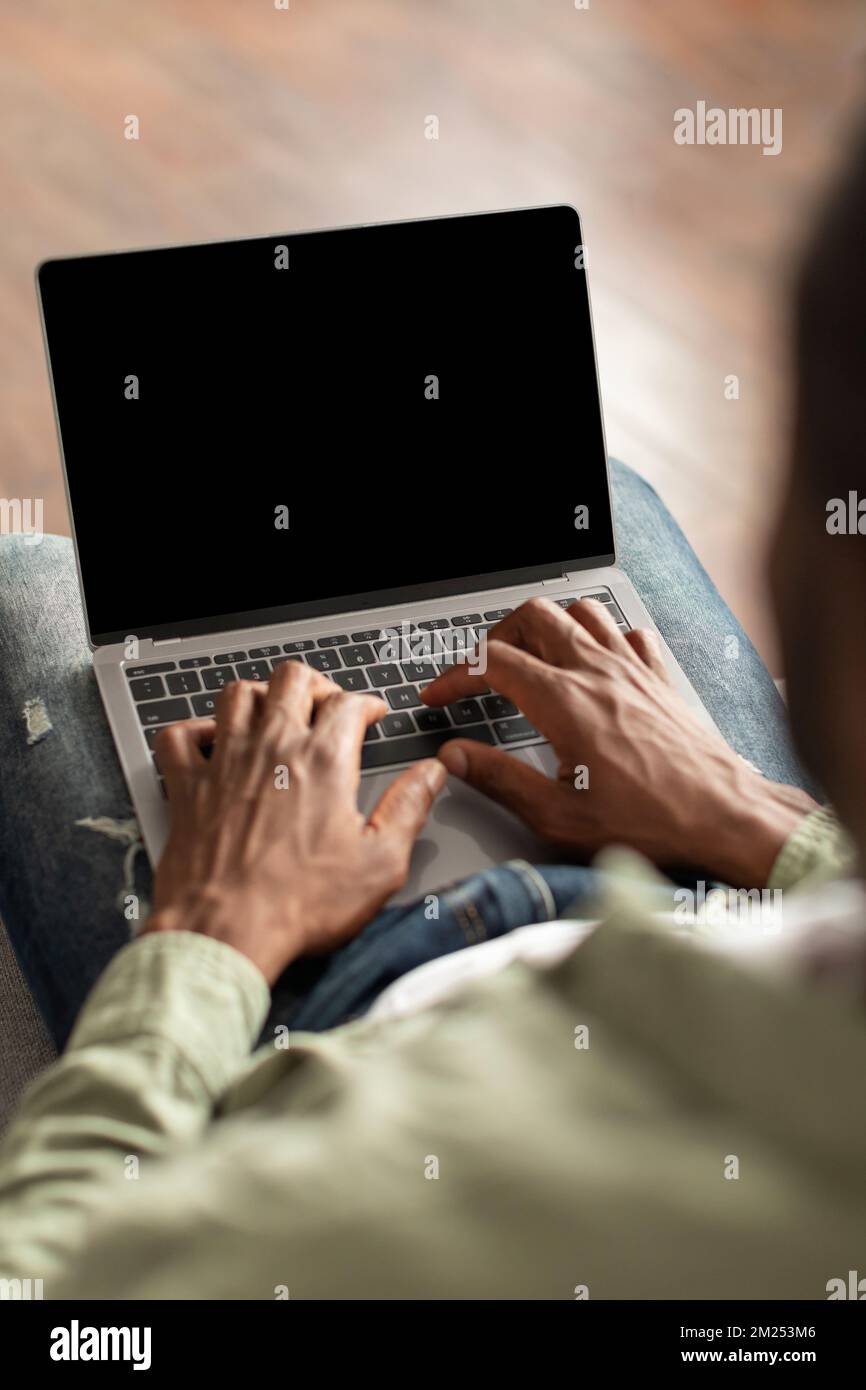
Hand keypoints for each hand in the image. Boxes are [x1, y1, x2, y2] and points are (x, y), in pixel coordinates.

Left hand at [143, 663, 445, 982]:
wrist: (225, 931)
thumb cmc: (299, 905)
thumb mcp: (379, 863)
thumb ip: (409, 809)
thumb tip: (431, 775)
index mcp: (322, 762)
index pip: (348, 703)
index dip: (367, 703)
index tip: (371, 713)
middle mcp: (271, 749)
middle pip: (291, 679)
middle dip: (315, 683)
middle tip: (325, 702)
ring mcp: (224, 763)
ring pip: (236, 694)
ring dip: (258, 694)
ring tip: (272, 710)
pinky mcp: (187, 787)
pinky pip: (179, 736)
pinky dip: (193, 730)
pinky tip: (208, 741)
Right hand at [421, 598, 815, 884]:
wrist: (724, 815)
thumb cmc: (650, 821)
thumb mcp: (557, 815)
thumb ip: (499, 780)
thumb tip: (456, 757)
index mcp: (564, 702)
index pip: (492, 663)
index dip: (455, 675)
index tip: (440, 696)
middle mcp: (597, 673)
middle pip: (534, 617)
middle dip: (497, 636)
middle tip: (481, 670)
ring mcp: (632, 670)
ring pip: (582, 612)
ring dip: (549, 625)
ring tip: (531, 655)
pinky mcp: (659, 679)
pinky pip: (627, 632)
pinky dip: (603, 637)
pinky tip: (596, 662)